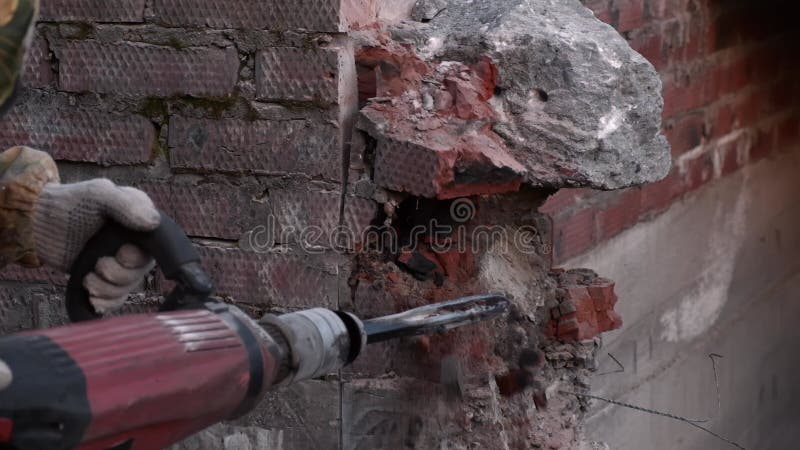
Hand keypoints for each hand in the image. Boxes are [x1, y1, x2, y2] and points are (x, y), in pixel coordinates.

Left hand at [32, 179, 160, 312]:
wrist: (39, 222)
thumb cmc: (70, 203)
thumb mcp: (99, 194)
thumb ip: (126, 204)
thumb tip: (153, 222)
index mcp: (140, 223)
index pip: (156, 250)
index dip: (137, 258)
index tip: (120, 253)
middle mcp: (134, 244)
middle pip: (140, 272)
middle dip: (118, 275)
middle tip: (99, 265)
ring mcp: (118, 263)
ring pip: (127, 288)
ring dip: (106, 289)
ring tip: (87, 278)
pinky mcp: (102, 279)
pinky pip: (115, 300)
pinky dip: (104, 302)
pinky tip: (92, 297)